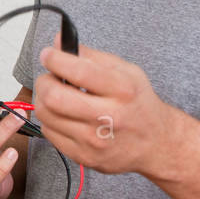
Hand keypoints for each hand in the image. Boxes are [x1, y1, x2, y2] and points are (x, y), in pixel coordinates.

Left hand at [33, 33, 176, 174]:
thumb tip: (58, 42)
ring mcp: (95, 140)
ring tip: (55, 94)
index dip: (55, 59)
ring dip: (43, 100)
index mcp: (123, 91)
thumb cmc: (138, 103)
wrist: (156, 143)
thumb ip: (91, 55)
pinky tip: (61, 114)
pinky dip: (49, 119)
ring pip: (46, 116)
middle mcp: (109, 117)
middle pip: (55, 97)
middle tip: (49, 77)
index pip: (79, 71)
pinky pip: (49, 133)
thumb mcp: (127, 72)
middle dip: (44, 82)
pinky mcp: (83, 156)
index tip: (48, 54)